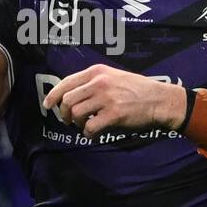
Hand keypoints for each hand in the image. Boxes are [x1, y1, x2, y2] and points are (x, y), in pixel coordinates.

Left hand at [41, 64, 186, 138]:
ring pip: (75, 114)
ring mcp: (106, 98)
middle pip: (67, 100)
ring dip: (77, 124)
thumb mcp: (113, 76)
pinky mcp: (114, 115)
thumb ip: (93, 82)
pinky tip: (95, 134)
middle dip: (64, 113)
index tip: (47, 105)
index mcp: (97, 71)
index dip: (53, 95)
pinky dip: (88, 134)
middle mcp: (99, 82)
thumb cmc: (137, 90)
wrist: (160, 100)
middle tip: (69, 121)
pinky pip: (89, 127)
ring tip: (85, 126)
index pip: (66, 82)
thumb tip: (71, 96)